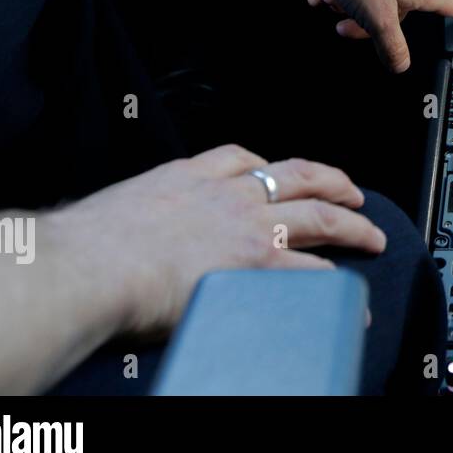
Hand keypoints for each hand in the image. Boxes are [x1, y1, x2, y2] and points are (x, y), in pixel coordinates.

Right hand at [46, 144, 384, 335]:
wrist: (85, 266)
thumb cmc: (81, 247)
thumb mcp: (113, 212)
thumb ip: (133, 217)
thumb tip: (117, 236)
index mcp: (187, 177)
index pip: (240, 157)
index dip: (269, 164)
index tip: (280, 169)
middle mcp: (226, 194)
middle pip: (296, 175)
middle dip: (330, 180)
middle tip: (351, 191)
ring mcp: (248, 227)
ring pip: (319, 215)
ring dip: (352, 224)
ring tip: (371, 234)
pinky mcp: (258, 265)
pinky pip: (313, 273)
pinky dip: (339, 285)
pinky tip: (352, 295)